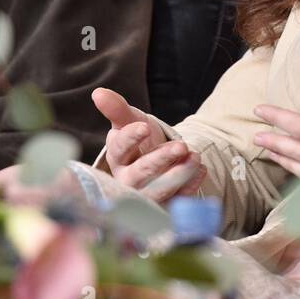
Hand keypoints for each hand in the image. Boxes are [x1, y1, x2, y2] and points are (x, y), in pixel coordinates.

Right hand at [91, 88, 207, 202]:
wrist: (159, 159)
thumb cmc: (141, 139)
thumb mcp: (131, 120)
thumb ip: (117, 108)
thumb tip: (98, 92)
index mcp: (116, 157)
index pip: (119, 149)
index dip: (130, 138)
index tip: (144, 127)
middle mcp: (127, 180)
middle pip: (140, 173)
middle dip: (161, 160)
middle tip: (181, 146)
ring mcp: (146, 195)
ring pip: (159, 192)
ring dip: (178, 175)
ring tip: (195, 157)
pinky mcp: (164, 206)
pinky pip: (176, 201)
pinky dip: (190, 187)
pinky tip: (200, 171)